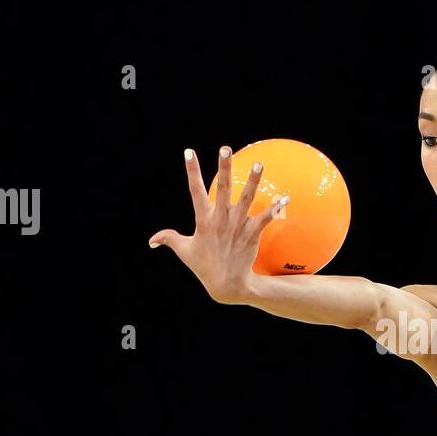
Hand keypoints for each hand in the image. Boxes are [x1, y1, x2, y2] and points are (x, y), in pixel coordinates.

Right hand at [148, 146, 288, 303]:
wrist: (227, 286)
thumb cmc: (204, 267)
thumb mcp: (184, 251)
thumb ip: (169, 239)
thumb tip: (151, 240)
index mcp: (203, 221)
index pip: (195, 190)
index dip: (191, 171)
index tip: (188, 152)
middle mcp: (220, 220)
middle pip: (223, 188)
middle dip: (224, 168)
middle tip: (225, 149)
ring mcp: (237, 226)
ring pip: (247, 198)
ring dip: (254, 181)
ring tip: (259, 163)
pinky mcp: (252, 234)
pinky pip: (265, 218)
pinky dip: (275, 208)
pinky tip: (285, 198)